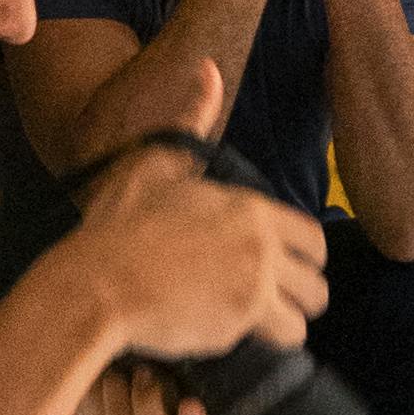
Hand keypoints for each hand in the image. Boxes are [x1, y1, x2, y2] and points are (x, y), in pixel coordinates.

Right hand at [60, 143, 328, 414]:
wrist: (96, 284)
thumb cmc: (119, 225)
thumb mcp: (155, 162)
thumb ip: (192, 119)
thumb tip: (209, 70)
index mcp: (251, 209)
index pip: (314, 237)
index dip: (302, 255)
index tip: (280, 263)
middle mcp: (263, 248)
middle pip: (317, 283)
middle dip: (301, 294)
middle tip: (274, 299)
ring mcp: (254, 290)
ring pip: (302, 320)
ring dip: (284, 324)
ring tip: (256, 324)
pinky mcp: (237, 328)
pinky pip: (272, 343)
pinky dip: (256, 345)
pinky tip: (227, 331)